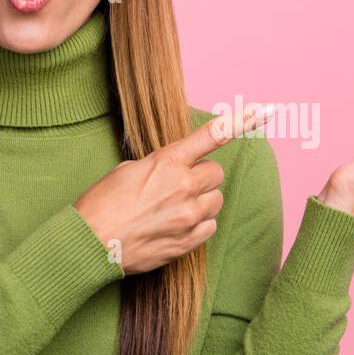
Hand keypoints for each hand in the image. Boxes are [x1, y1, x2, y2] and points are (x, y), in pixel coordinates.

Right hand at [73, 105, 276, 274]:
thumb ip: (159, 166)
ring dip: (201, 202)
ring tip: (173, 209)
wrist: (89, 243)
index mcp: (167, 162)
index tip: (264, 111)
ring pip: (216, 201)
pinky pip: (210, 227)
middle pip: (216, 174)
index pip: (211, 136)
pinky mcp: (188, 242)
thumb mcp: (127, 171)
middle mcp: (183, 186)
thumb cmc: (102, 204)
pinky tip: (175, 227)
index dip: (240, 121)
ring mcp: (188, 216)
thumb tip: (174, 170)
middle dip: (201, 178)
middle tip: (177, 186)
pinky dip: (198, 226)